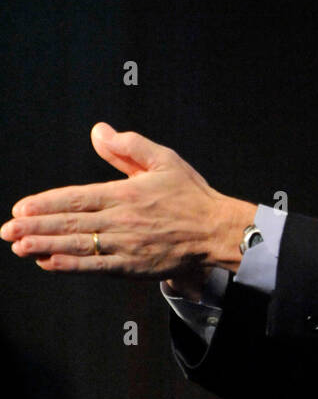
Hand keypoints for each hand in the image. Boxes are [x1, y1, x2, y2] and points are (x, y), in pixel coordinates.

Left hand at [0, 123, 255, 280]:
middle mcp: (122, 220)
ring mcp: (126, 245)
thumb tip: (98, 131)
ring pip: (78, 246)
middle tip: (7, 230)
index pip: (79, 198)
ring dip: (45, 246)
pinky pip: (96, 267)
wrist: (216, 231)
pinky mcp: (132, 266)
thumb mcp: (164, 159)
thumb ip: (129, 146)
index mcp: (127, 193)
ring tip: (19, 246)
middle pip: (72, 224)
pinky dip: (71, 266)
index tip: (22, 207)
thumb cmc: (190, 195)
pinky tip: (48, 264)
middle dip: (36, 226)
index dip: (48, 203)